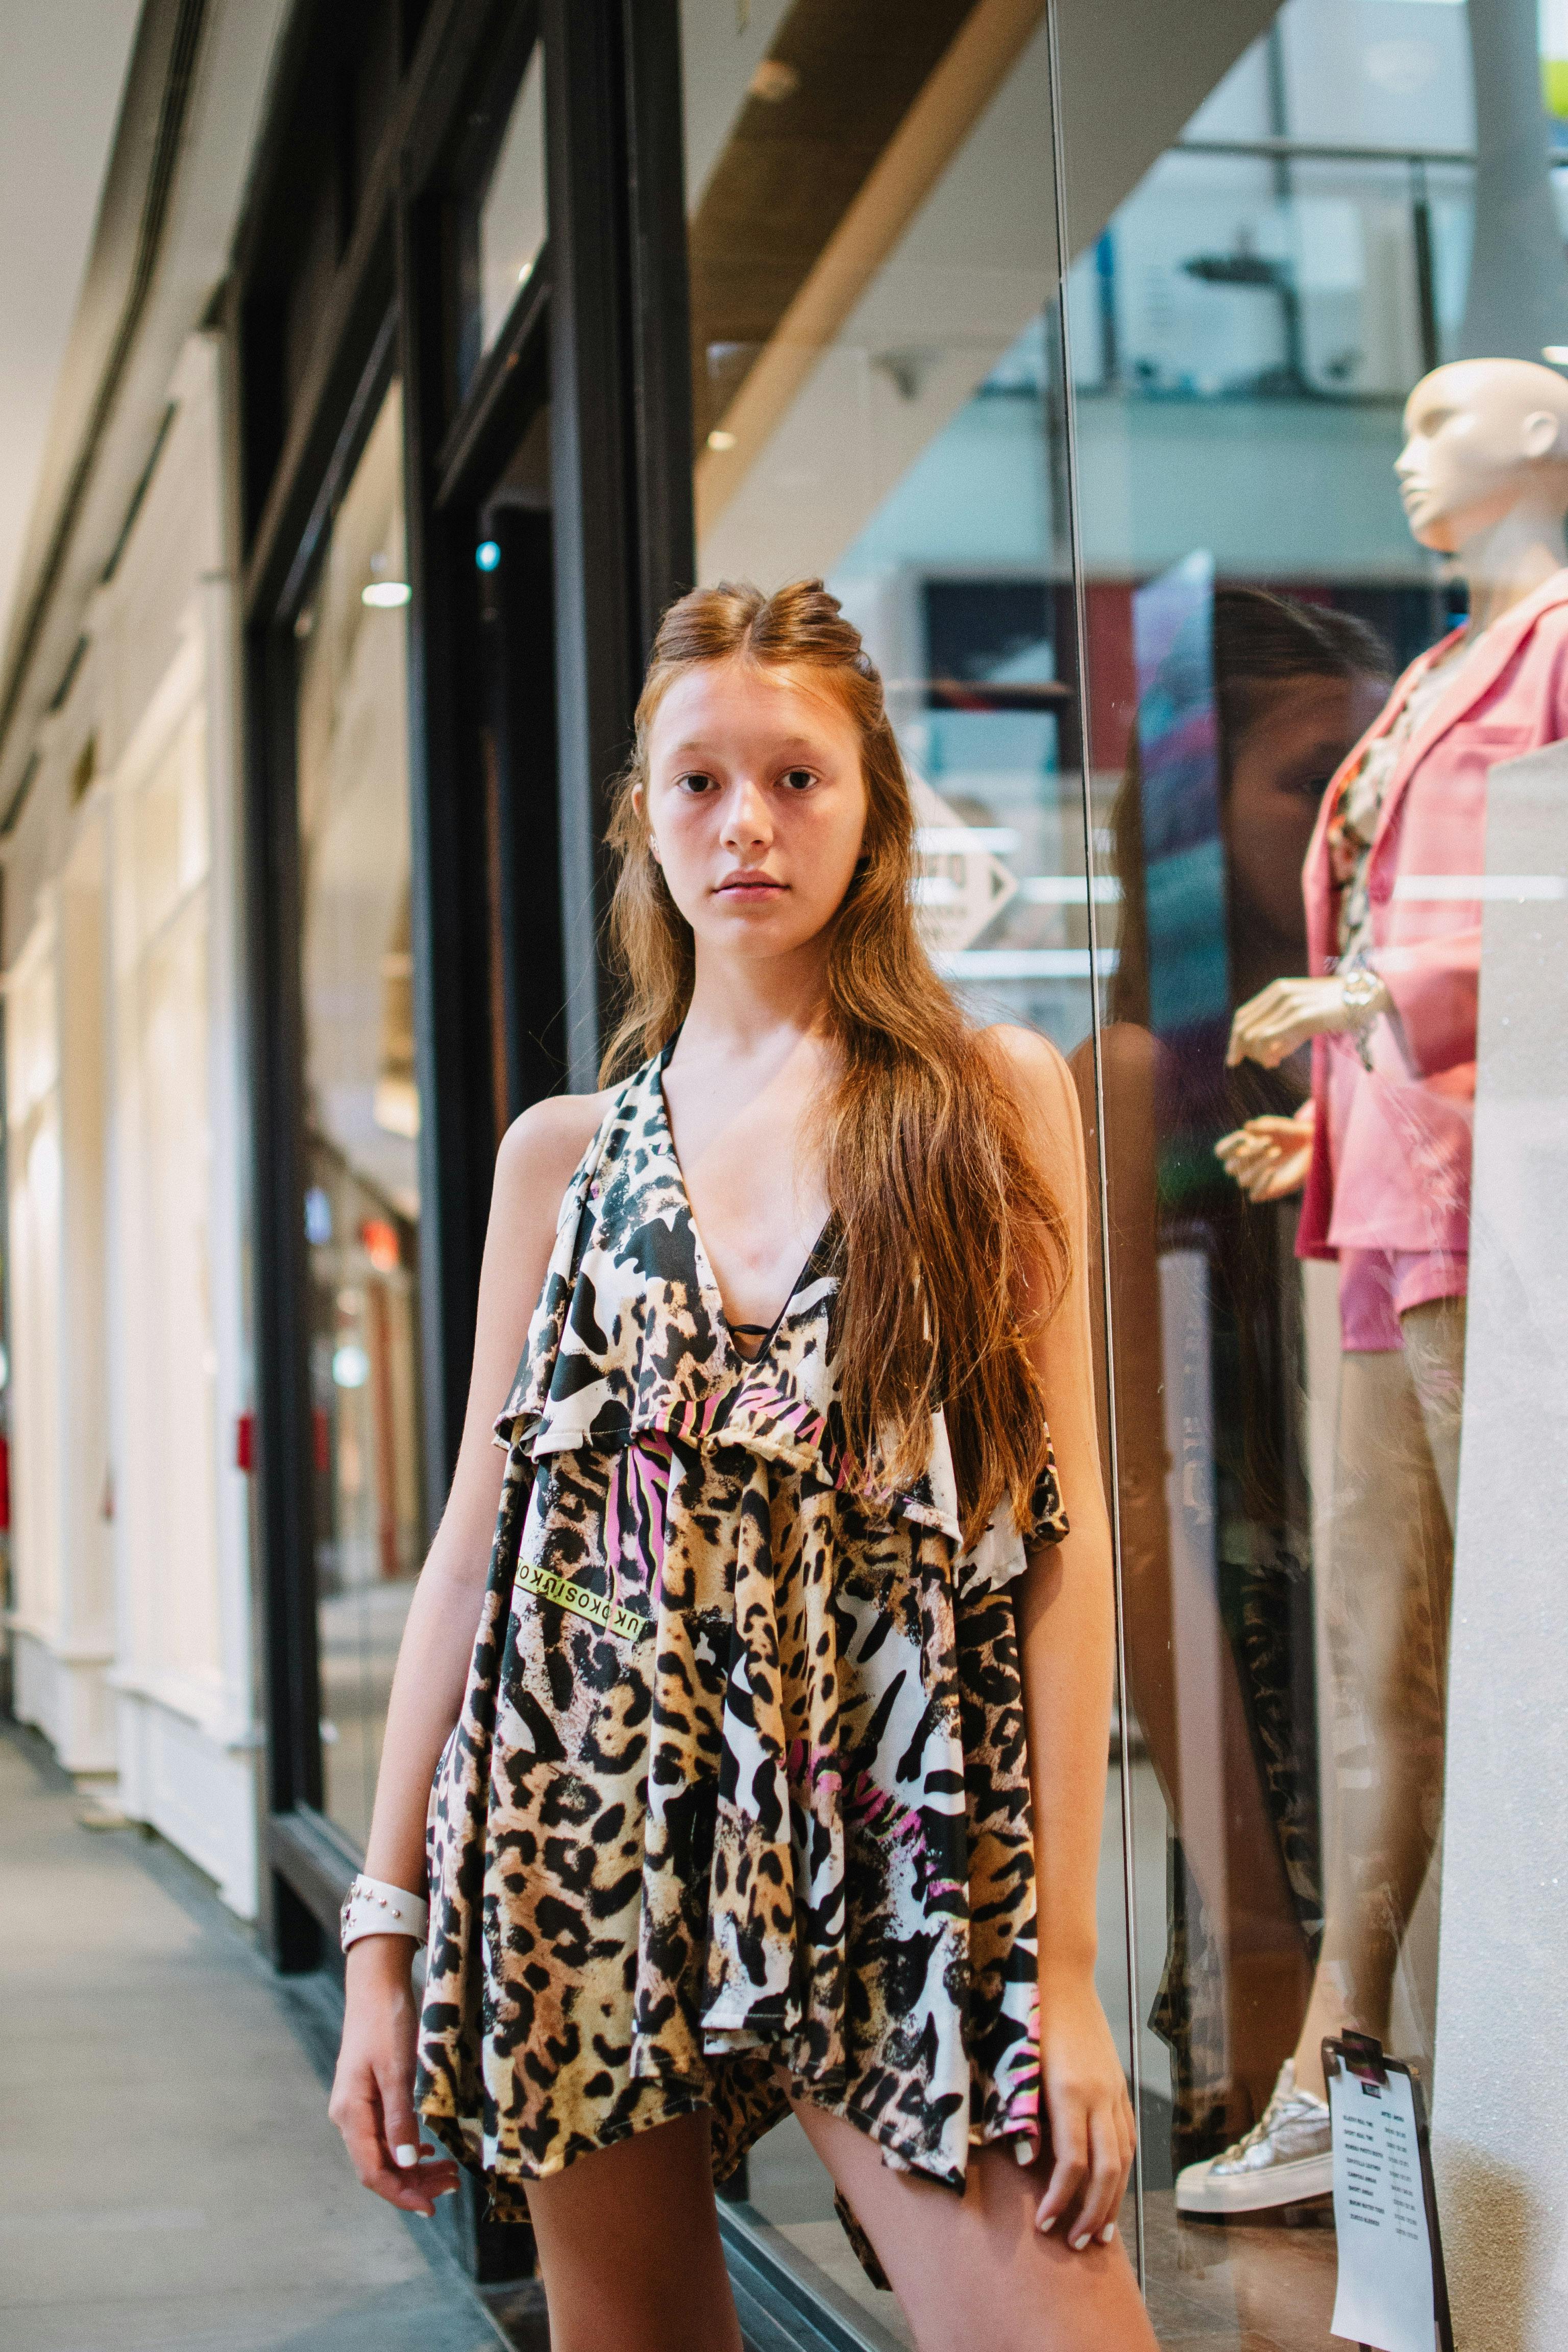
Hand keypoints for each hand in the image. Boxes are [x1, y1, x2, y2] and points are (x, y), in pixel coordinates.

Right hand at [328, 1937, 459, 2218]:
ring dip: (415, 2167)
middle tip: (453, 2185)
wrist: (375, 1986)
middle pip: (379, 2166)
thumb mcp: (398, 2071)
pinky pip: (385, 2134)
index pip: (373, 2171)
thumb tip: (407, 2163)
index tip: (431, 2208)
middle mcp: (349, 2116)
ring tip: (449, 2172)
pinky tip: (430, 2149)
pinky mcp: (367, 2095)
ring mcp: (357, 2106)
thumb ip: (400, 2118)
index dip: (401, 2194)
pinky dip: (408, 2147)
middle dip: (414, 2183)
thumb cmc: (387, 2023)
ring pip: (384, 2152)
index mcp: (351, 2114)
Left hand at [1033, 1970, 1136, 2250]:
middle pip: (1107, 2170)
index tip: (1046, 2225)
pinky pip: (1126, 2139)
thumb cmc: (1029, 2018)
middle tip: (1078, 2246)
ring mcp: (1113, 2091)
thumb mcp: (1016, 2064)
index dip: (1061, 2199)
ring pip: (1123, 2157)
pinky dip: (1121, 2171)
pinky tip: (1111, 2191)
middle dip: (1093, 2213)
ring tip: (1100, 2233)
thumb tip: (1026, 2161)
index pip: (1073, 2163)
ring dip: (1113, 2200)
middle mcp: (1099, 2095)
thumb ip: (1022, 2112)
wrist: (1061, 1977)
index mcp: (1069, 2091)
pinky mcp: (1118, 2087)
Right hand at [1215, 1107, 1314, 1201]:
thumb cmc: (1292, 1134)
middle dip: (1249, 1154)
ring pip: (1242, 1180)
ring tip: (1276, 1152)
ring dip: (1257, 1166)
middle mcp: (1244, 1166)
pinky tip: (1273, 1172)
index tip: (1245, 1137)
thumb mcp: (1280, 1126)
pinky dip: (1261, 1184)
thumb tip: (1248, 1127)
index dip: (1229, 1146)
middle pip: (1231, 1166)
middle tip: (1269, 1142)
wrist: (1313, 1146)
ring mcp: (1256, 1179)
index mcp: (1241, 1149)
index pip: (1221, 1152)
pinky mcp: (1269, 1191)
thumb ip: (1264, 1125)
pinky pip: (1255, 1195)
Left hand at [1226, 974, 1385, 1068]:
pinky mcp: (1301, 1017)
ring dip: (1257, 1055)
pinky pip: (1269, 1039)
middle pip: (1242, 1027)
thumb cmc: (1339, 1009)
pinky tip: (1277, 1061)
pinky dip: (1266, 1054)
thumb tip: (1268, 1056)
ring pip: (1252, 1036)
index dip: (1235, 1039)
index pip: (1243, 1016)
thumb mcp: (1306, 1014)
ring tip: (1272, 1062)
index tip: (1235, 1058)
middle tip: (1256, 1065)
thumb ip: (1286, 1030)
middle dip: (1241, 1051)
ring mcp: (1289, 1004)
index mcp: (1277, 990)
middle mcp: (1279, 994)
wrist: (1367, 995)